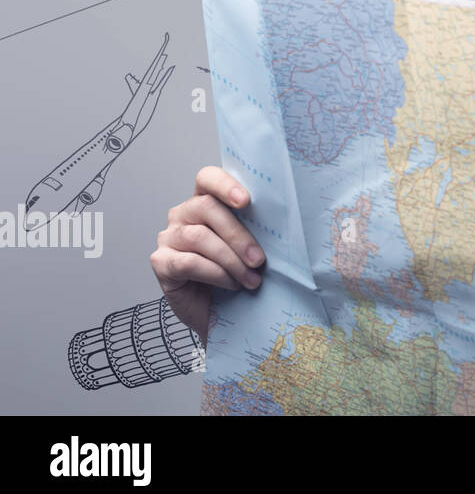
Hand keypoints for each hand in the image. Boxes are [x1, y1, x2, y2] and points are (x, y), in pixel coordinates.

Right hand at [150, 166, 264, 343]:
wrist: (223, 315)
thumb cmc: (240, 275)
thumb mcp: (253, 247)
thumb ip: (261, 227)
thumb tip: (292, 217)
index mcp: (206, 202)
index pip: (207, 178)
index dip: (224, 184)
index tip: (246, 201)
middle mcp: (183, 215)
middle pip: (206, 207)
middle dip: (238, 235)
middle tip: (260, 260)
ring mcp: (169, 238)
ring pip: (199, 237)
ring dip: (231, 260)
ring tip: (251, 280)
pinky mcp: (162, 263)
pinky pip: (189, 262)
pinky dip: (215, 274)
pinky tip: (231, 284)